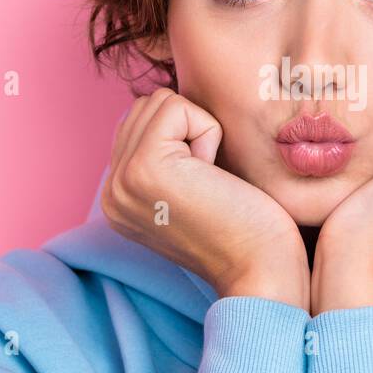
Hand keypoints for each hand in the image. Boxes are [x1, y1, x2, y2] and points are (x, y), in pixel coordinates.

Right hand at [101, 87, 309, 310]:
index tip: (203, 187)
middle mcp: (111, 191)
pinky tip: (213, 175)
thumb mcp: (191, 190)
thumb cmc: (247, 229)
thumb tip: (166, 105)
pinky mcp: (144, 167)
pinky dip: (207, 132)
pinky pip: (177, 107)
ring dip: (199, 130)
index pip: (140, 123)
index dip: (185, 137)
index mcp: (119, 198)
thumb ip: (166, 155)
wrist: (261, 270)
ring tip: (210, 179)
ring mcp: (122, 180)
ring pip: (160, 102)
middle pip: (147, 106)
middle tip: (209, 182)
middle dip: (189, 130)